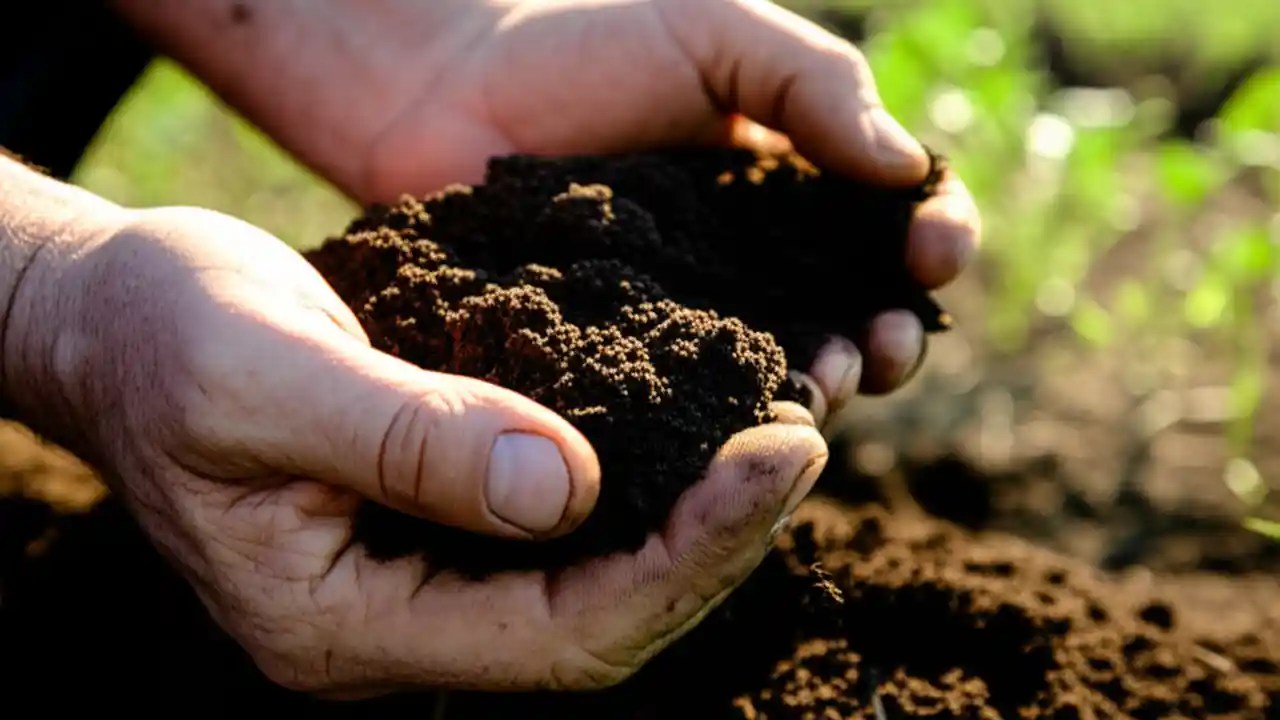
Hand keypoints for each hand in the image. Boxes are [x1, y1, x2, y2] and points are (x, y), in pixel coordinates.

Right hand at [12, 206, 826, 693]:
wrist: (113, 322)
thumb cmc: (160, 336)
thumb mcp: (258, 374)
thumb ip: (403, 441)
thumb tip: (560, 490)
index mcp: (338, 625)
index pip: (556, 634)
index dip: (683, 559)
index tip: (777, 457)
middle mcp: (393, 628)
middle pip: (595, 628)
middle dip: (715, 545)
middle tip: (803, 439)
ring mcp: (417, 582)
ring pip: (589, 588)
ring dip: (694, 521)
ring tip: (779, 432)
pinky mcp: (434, 526)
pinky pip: (561, 537)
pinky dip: (641, 488)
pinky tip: (695, 428)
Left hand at [354, 0, 981, 412]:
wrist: (439, 90)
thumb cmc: (582, 46)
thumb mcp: (717, 35)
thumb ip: (816, 84)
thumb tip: (906, 169)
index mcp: (792, 188)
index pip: (895, 223)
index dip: (933, 239)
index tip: (935, 251)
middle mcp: (754, 266)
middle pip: (853, 316)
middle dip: (887, 335)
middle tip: (881, 344)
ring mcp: (689, 324)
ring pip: (780, 373)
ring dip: (822, 386)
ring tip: (823, 380)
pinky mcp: (624, 368)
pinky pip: (689, 405)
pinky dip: (725, 418)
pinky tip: (738, 419)